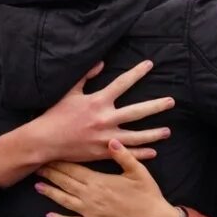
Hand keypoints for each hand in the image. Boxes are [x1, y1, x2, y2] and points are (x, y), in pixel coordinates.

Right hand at [24, 61, 173, 164]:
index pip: (122, 83)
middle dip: (156, 106)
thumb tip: (102, 62)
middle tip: (171, 102)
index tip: (150, 64)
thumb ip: (86, 76)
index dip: (137, 72)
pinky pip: (126, 154)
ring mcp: (105, 138)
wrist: (45, 141)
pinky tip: (153, 152)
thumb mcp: (69, 91)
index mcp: (98, 101)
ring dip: (153, 134)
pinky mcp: (102, 152)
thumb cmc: (55, 114)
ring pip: (136, 136)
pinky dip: (141, 153)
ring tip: (167, 131)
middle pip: (137, 111)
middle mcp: (105, 119)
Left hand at [36, 140, 182, 216]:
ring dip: (50, 193)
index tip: (48, 152)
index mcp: (99, 181)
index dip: (60, 160)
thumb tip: (111, 140)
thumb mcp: (138, 171)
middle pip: (65, 182)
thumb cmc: (147, 194)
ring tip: (37, 186)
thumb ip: (124, 155)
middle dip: (51, 173)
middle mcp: (90, 196)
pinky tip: (49, 216)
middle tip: (36, 165)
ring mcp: (90, 212)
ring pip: (65, 201)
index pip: (74, 168)